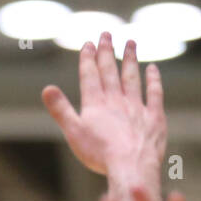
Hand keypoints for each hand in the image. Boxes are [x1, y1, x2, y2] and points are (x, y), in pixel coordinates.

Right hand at [42, 34, 166, 177]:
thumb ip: (61, 110)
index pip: (90, 75)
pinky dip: (153, 80)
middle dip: (107, 52)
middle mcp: (116, 101)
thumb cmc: (100, 154)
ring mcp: (136, 107)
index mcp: (95, 104)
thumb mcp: (74, 133)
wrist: (131, 166)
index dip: (88, 58)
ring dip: (130, 59)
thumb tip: (46, 88)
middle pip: (110, 71)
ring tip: (130, 42)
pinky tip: (152, 68)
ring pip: (132, 78)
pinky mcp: (154, 118)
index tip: (88, 43)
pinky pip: (154, 94)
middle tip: (106, 34)